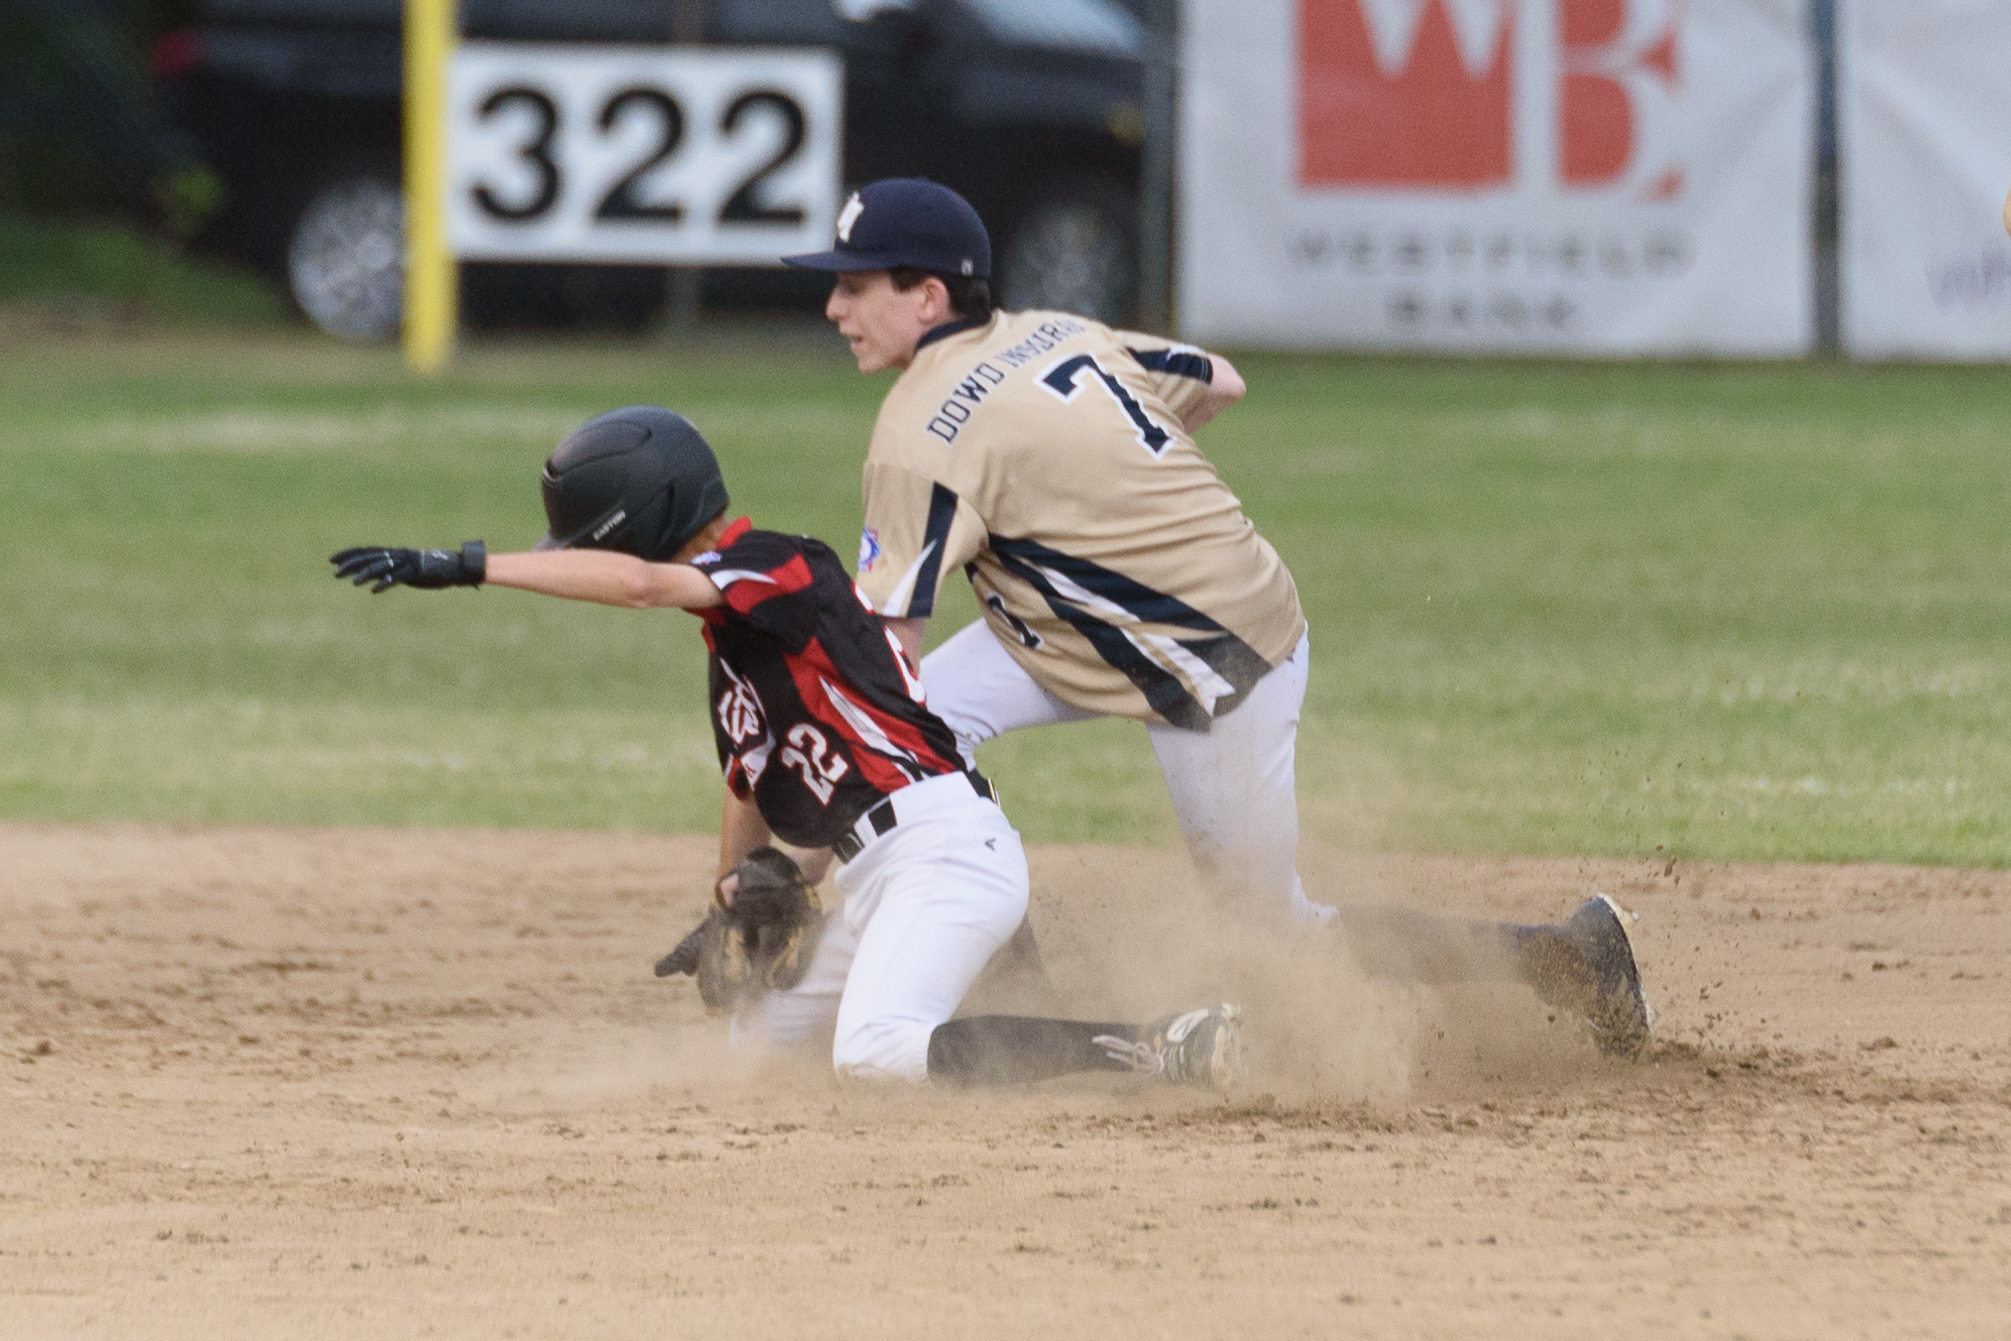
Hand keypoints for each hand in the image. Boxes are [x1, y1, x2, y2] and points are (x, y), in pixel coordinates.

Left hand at [331, 542, 484, 591]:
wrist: (453, 568)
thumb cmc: (427, 569)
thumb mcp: (403, 569)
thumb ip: (386, 571)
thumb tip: (367, 577)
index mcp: (393, 553)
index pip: (366, 551)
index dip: (348, 554)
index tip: (331, 560)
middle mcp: (397, 555)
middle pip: (369, 557)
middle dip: (351, 565)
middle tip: (335, 573)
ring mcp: (406, 563)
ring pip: (381, 566)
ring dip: (366, 574)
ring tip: (353, 582)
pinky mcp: (415, 573)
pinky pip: (397, 578)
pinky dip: (385, 583)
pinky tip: (374, 590)